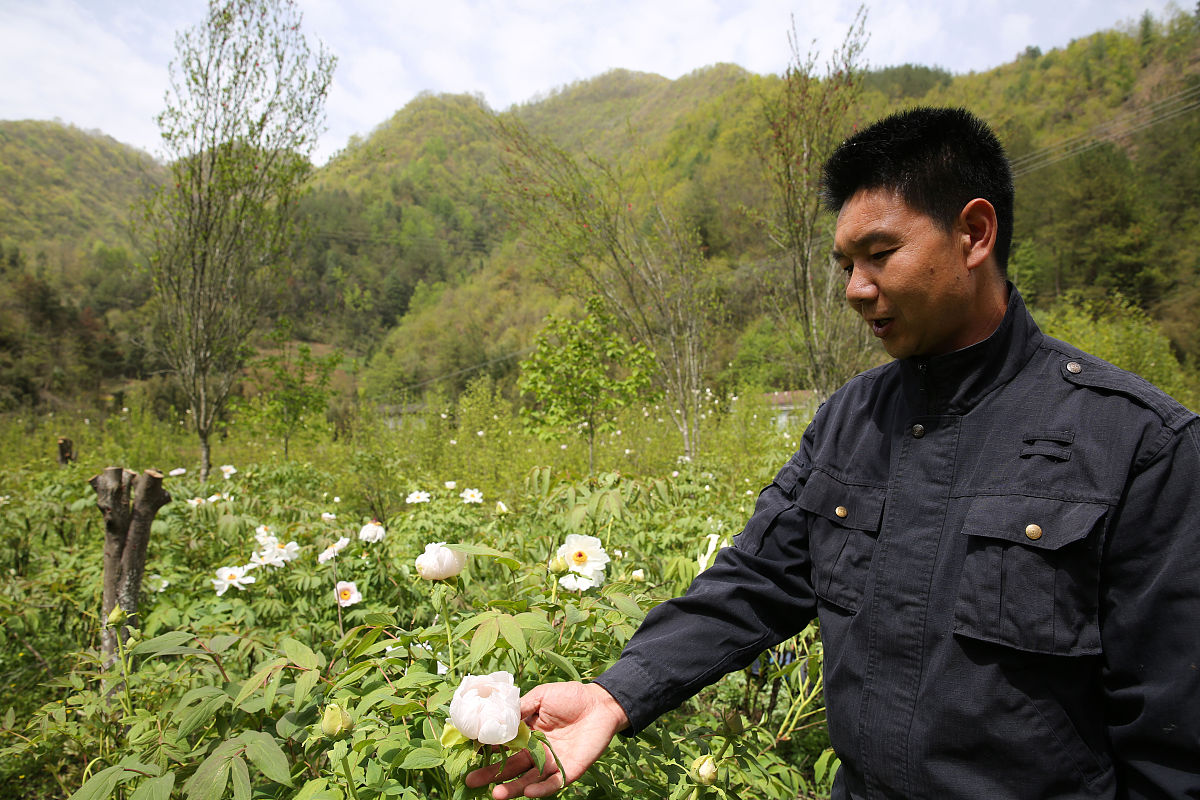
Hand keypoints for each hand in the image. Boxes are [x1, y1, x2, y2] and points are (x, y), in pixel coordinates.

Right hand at [465, 681, 628, 798]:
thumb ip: (522, 706)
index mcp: (527, 733)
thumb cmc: (570, 696)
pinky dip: (541, 789)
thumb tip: (498, 717)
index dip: (488, 749)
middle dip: (491, 775)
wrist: (600, 703)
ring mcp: (552, 762)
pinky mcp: (569, 770)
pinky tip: (528, 792)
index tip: (470, 751)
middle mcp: (536, 751)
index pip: (504, 745)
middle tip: (471, 780)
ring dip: (512, 788)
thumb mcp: (542, 695)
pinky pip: (553, 783)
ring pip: (528, 779)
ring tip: (496, 795)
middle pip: (511, 766)